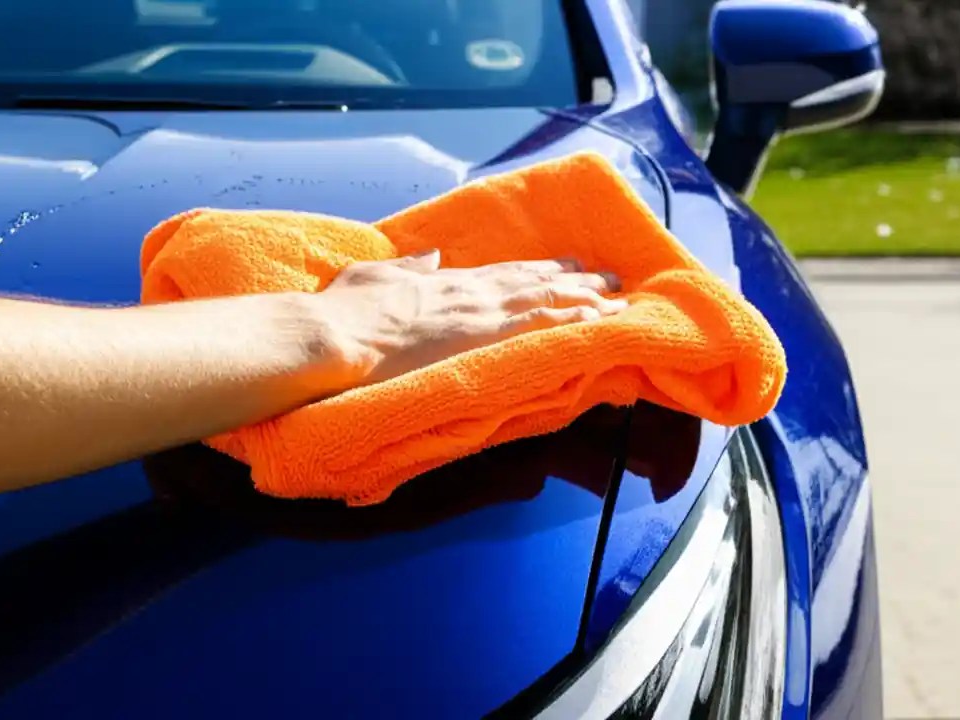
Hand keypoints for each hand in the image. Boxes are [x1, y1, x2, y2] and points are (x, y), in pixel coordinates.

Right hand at [306, 250, 625, 388]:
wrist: (338, 337)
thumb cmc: (345, 313)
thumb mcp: (373, 276)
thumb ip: (406, 266)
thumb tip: (429, 255)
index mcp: (444, 280)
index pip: (504, 272)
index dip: (538, 268)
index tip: (565, 264)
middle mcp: (472, 291)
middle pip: (536, 280)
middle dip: (576, 279)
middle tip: (609, 277)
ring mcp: (483, 313)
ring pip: (550, 299)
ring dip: (588, 298)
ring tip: (620, 299)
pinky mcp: (490, 337)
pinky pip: (547, 325)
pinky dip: (578, 320)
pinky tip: (603, 321)